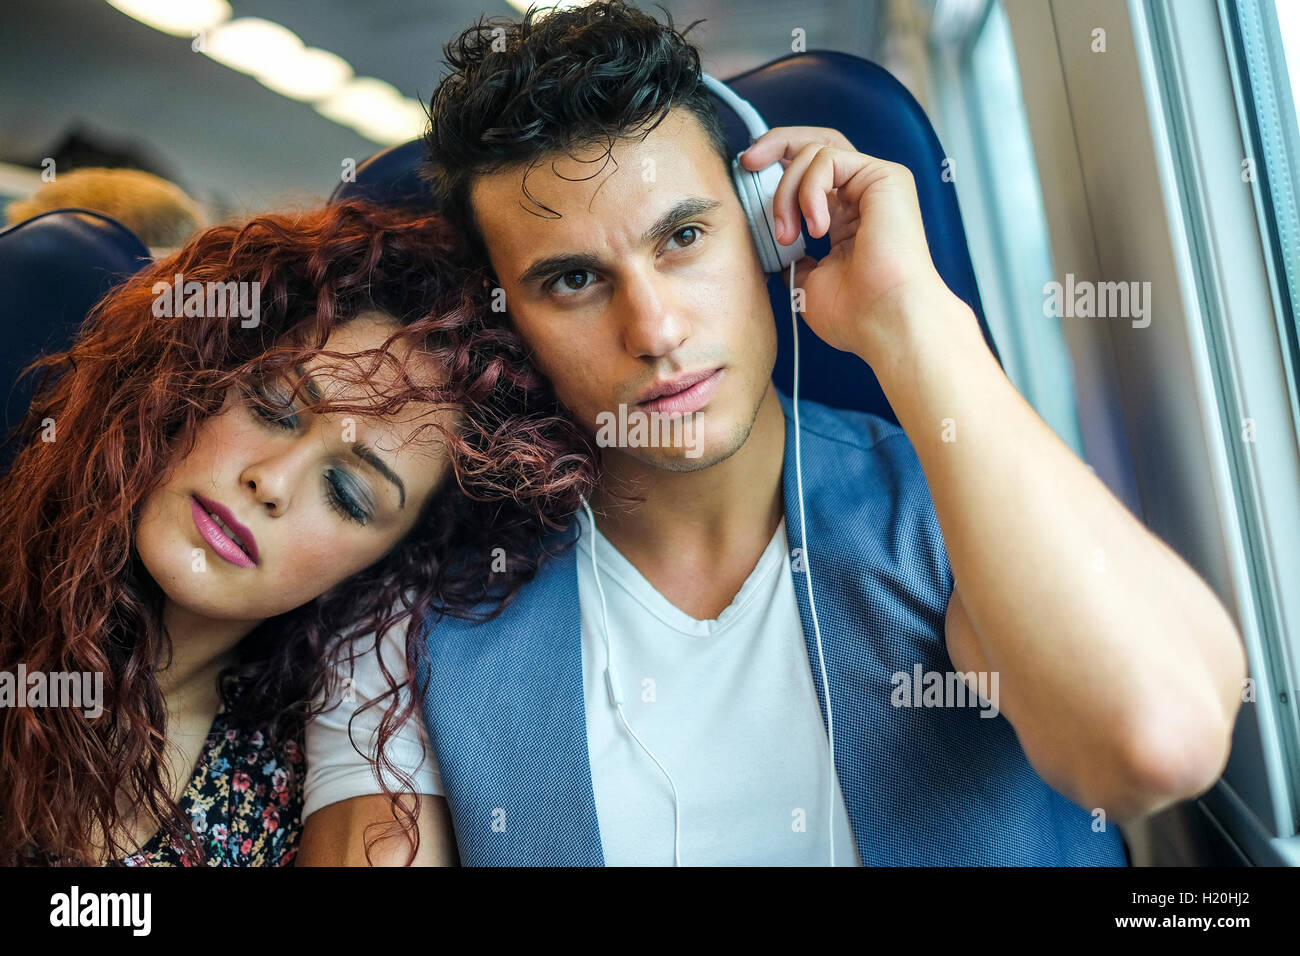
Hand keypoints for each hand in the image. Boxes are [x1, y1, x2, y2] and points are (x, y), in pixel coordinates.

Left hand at [740, 127, 960, 362]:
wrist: (885, 321)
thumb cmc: (855, 314)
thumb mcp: (806, 281)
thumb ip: (794, 256)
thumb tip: (774, 247)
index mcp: (846, 218)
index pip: (811, 173)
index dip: (778, 166)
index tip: (747, 175)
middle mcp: (862, 196)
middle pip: (817, 143)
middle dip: (776, 144)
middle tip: (748, 162)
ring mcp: (875, 184)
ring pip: (814, 153)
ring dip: (787, 193)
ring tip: (788, 235)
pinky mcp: (885, 177)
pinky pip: (829, 159)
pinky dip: (810, 190)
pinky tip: (816, 228)